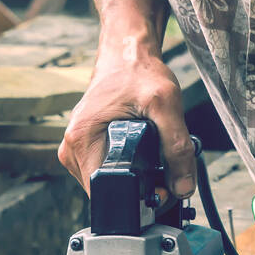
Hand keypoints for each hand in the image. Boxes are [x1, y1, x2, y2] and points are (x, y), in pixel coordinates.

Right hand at [57, 39, 195, 201]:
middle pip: (105, 193)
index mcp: (80, 141)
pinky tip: (136, 155)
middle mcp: (71, 149)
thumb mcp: (166, 105)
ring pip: (105, 185)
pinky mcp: (83, 149)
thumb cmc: (139, 73)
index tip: (159, 191)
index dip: (134, 200)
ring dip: (130, 182)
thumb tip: (183, 188)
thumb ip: (177, 147)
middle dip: (135, 191)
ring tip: (149, 159)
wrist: (126, 53)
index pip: (104, 195)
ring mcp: (74, 150)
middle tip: (161, 173)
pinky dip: (123, 170)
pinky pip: (103, 172)